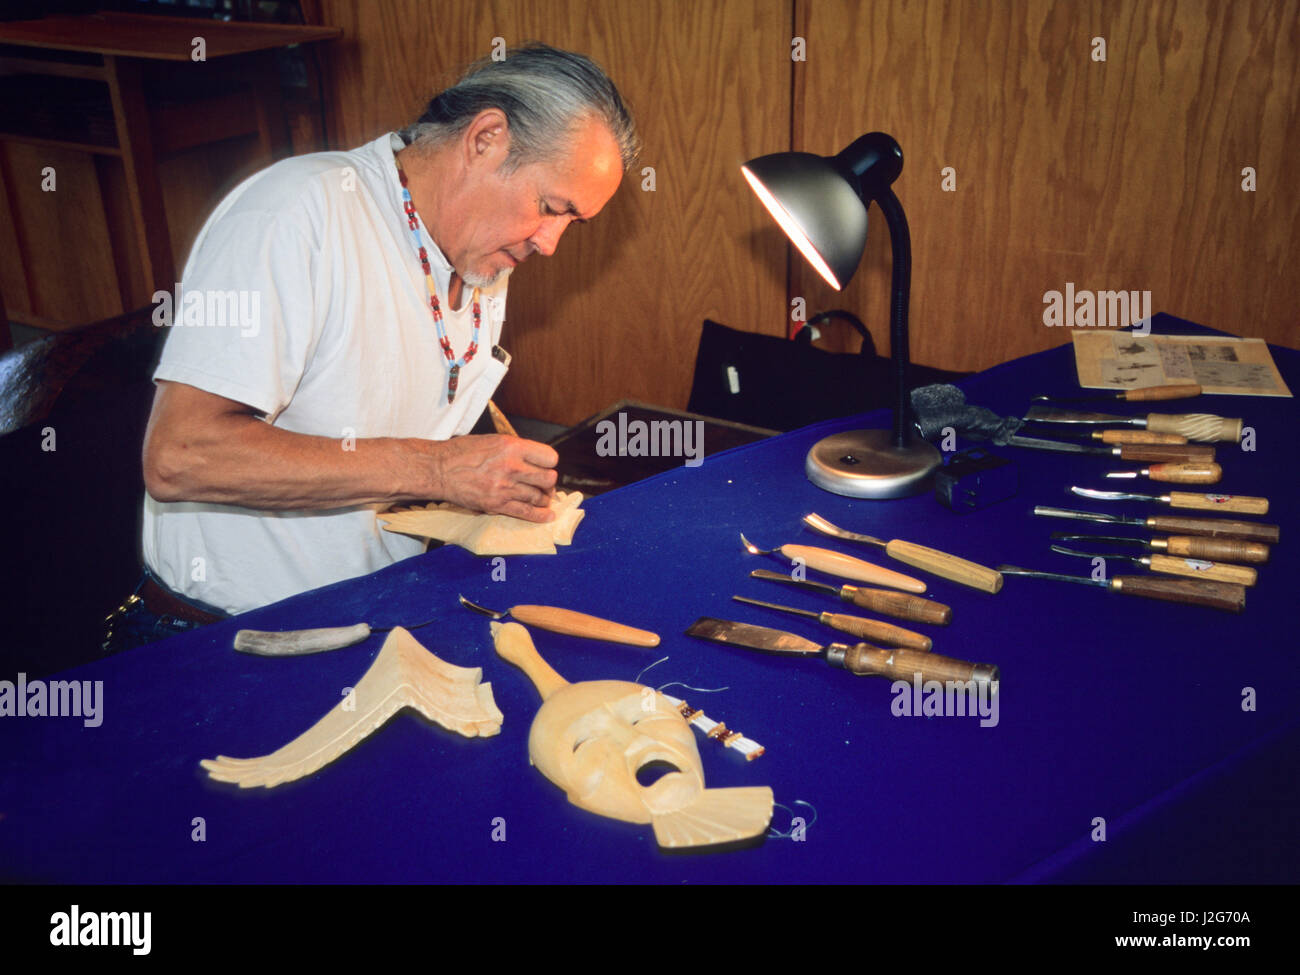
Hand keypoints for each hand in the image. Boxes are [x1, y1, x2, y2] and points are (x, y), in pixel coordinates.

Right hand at [429, 435, 558, 522]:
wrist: (439, 469)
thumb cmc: (462, 452)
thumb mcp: (492, 440)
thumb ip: (515, 449)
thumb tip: (533, 460)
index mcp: (512, 447)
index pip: (549, 457)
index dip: (549, 462)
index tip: (545, 465)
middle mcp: (511, 467)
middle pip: (548, 478)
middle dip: (549, 482)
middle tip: (544, 483)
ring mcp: (505, 487)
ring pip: (539, 497)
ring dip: (543, 498)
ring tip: (541, 497)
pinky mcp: (497, 504)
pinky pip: (526, 512)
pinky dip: (540, 516)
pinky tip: (548, 516)